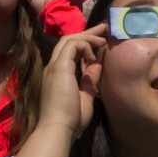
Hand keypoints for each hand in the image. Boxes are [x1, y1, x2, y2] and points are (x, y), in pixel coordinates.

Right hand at [39, 27, 105, 141]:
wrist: (58, 129)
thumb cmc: (71, 119)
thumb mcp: (86, 96)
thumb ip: (90, 80)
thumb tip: (98, 65)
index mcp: (58, 75)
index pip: (70, 52)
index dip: (85, 43)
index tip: (100, 40)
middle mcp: (53, 67)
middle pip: (68, 41)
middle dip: (87, 33)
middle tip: (104, 28)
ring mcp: (54, 66)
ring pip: (69, 39)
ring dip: (88, 36)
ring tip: (103, 39)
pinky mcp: (59, 67)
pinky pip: (72, 45)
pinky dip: (85, 45)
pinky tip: (95, 55)